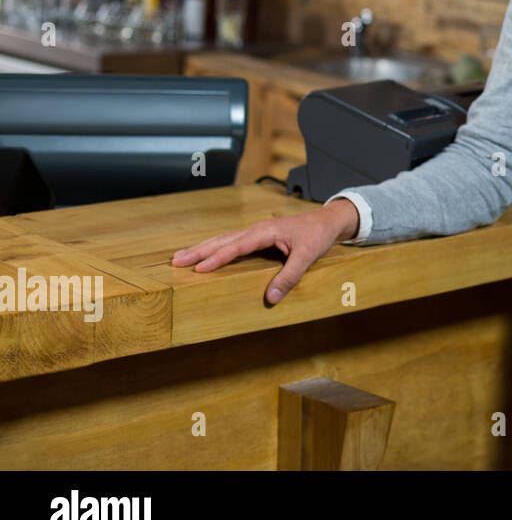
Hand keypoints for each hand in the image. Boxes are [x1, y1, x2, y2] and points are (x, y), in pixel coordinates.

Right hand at [171, 198, 359, 304]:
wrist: (328, 220)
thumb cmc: (318, 235)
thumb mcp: (307, 256)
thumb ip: (289, 277)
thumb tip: (271, 299)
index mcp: (265, 232)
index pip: (236, 246)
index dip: (217, 258)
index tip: (198, 268)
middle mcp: (256, 229)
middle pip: (222, 240)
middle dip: (198, 251)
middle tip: (175, 262)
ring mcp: (256, 231)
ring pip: (224, 239)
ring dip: (202, 248)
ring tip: (180, 257)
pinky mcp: (258, 236)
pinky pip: (231, 241)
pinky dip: (215, 247)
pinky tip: (205, 253)